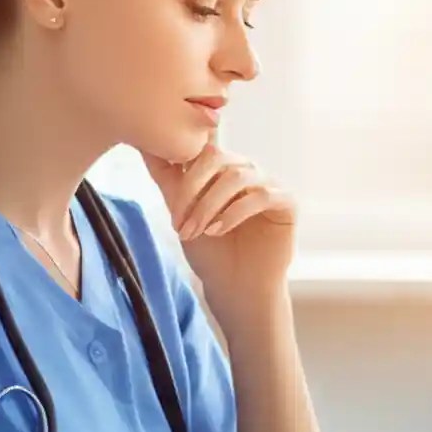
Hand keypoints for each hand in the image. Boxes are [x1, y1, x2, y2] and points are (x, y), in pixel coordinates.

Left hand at [142, 133, 295, 311]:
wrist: (235, 288)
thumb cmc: (210, 252)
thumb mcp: (181, 212)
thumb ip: (168, 178)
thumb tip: (145, 144)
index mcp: (221, 168)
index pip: (201, 144)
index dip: (180, 152)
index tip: (160, 167)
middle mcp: (245, 170)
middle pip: (216, 157)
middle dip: (190, 188)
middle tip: (176, 221)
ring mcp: (268, 183)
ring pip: (236, 176)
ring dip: (208, 205)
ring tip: (195, 231)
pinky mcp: (286, 201)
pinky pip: (261, 196)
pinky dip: (233, 213)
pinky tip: (217, 231)